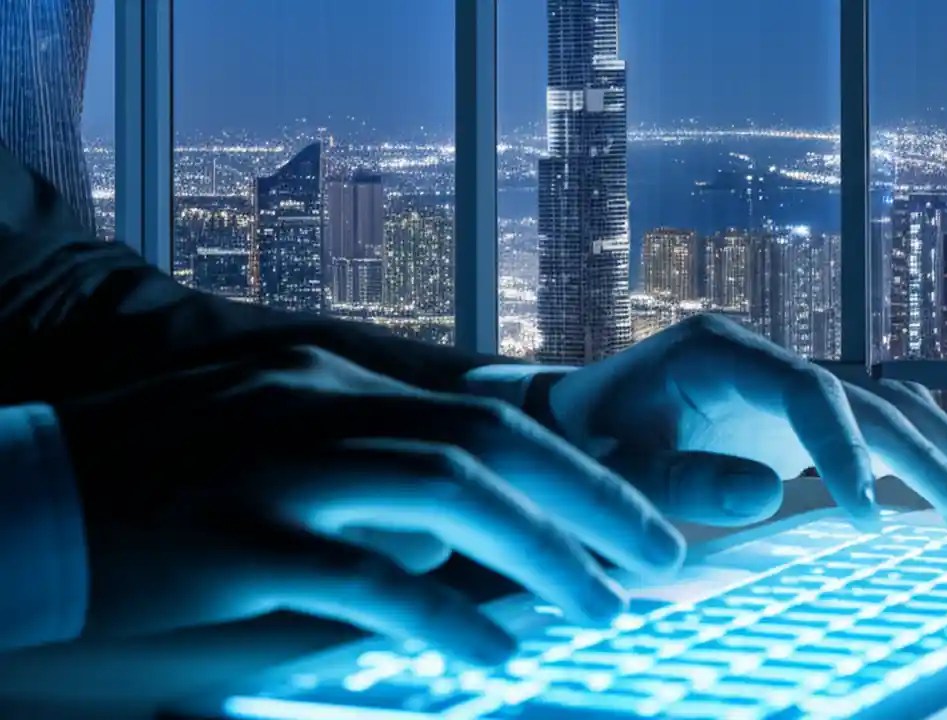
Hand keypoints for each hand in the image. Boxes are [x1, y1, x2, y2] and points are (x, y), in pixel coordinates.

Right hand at [53, 346, 683, 664]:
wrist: (28, 505)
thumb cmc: (159, 491)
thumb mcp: (278, 457)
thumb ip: (369, 485)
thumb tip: (455, 542)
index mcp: (334, 383)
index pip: (488, 416)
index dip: (579, 470)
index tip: (640, 521)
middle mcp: (317, 405)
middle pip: (492, 442)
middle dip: (593, 502)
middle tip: (661, 559)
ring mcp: (276, 463)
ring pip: (447, 494)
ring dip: (542, 555)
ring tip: (602, 610)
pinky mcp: (236, 534)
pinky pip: (364, 575)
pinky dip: (443, 616)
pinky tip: (495, 658)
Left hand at [539, 315, 946, 543]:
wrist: (571, 428)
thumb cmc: (584, 447)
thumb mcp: (612, 467)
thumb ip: (677, 479)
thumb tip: (772, 490)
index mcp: (720, 352)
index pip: (809, 390)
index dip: (846, 452)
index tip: (869, 524)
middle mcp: (768, 358)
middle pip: (871, 399)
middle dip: (932, 463)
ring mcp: (788, 384)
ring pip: (889, 411)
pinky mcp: (798, 417)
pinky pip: (876, 432)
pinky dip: (922, 463)